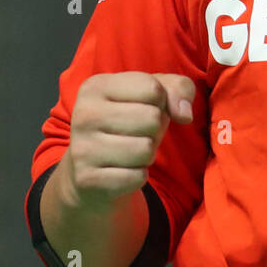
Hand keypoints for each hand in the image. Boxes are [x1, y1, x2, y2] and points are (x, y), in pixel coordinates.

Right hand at [60, 72, 196, 211]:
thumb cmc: (127, 124)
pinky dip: (137, 176)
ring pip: (146, 149)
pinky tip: (120, 171)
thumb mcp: (153, 95)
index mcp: (95, 86)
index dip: (160, 102)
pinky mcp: (87, 179)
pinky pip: (137, 177)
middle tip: (137, 134)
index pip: (153, 88)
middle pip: (152, 118)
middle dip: (155, 130)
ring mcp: (82, 147)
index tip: (142, 109)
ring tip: (129, 152)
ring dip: (147, 155)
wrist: (89, 171)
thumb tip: (185, 114)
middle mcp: (84, 114)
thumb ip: (178, 88)